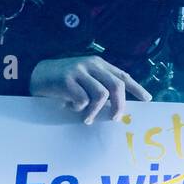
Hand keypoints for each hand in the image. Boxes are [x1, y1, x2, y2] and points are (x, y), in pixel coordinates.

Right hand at [30, 55, 151, 123]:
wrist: (35, 74)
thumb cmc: (63, 82)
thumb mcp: (85, 80)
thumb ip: (100, 87)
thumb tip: (118, 108)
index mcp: (99, 64)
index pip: (122, 76)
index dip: (136, 88)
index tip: (147, 99)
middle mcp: (91, 65)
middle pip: (116, 86)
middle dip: (119, 105)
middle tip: (115, 119)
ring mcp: (79, 71)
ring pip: (101, 94)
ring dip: (96, 111)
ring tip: (87, 118)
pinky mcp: (66, 79)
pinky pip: (82, 99)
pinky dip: (79, 107)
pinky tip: (70, 107)